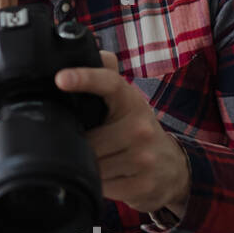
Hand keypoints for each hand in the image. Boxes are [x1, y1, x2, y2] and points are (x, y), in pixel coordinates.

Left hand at [54, 50, 191, 217]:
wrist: (172, 168)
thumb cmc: (138, 129)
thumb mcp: (126, 101)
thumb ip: (106, 74)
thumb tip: (88, 47)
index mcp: (130, 101)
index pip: (108, 83)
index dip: (84, 78)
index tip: (60, 78)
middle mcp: (139, 127)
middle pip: (88, 139)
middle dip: (79, 144)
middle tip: (85, 144)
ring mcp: (143, 157)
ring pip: (92, 164)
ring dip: (87, 164)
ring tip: (100, 159)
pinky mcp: (141, 184)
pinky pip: (101, 185)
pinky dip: (97, 182)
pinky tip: (109, 175)